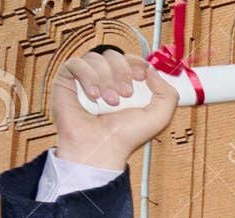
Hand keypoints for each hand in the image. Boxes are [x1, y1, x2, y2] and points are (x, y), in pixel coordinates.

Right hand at [49, 50, 179, 171]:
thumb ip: (168, 95)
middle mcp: (106, 78)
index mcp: (127, 83)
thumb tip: (153, 70)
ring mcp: (86, 78)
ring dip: (106, 79)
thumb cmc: (126, 136)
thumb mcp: (158, 118)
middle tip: (125, 94)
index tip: (141, 77)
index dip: (136, 62)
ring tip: (109, 102)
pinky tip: (93, 96)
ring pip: (96, 58)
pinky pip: (76, 64)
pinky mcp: (67, 80)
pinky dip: (87, 77)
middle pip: (114, 54)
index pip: (130, 59)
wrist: (101, 146)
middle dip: (122, 72)